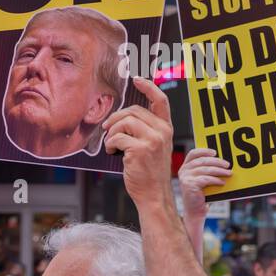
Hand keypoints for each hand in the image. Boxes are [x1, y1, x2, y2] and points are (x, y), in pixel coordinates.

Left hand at [102, 75, 175, 208]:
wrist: (154, 195)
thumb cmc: (150, 173)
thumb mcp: (154, 147)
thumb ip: (145, 130)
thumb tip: (123, 117)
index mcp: (166, 129)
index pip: (161, 100)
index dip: (148, 87)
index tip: (137, 80)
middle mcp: (163, 132)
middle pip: (133, 111)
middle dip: (116, 119)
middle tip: (108, 129)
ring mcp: (153, 140)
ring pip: (124, 122)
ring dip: (112, 133)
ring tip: (112, 144)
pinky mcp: (140, 149)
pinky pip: (117, 137)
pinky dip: (110, 144)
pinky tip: (112, 152)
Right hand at [178, 147, 231, 217]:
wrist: (195, 211)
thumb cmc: (202, 195)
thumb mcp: (203, 180)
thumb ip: (208, 170)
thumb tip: (223, 162)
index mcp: (185, 167)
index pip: (193, 154)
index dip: (204, 151)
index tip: (215, 152)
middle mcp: (183, 171)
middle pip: (202, 161)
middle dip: (217, 161)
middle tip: (228, 164)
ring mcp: (185, 178)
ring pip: (205, 169)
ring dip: (219, 171)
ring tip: (229, 173)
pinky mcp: (189, 185)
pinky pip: (206, 179)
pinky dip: (216, 180)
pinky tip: (222, 183)